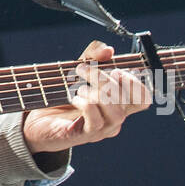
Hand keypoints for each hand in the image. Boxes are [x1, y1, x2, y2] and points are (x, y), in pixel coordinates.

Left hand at [23, 41, 151, 153]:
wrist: (40, 119)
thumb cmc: (64, 94)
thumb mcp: (79, 70)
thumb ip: (93, 56)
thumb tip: (108, 50)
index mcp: (119, 103)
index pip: (143, 98)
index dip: (134, 82)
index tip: (114, 70)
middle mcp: (115, 118)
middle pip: (128, 101)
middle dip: (104, 79)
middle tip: (82, 69)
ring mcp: (103, 129)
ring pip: (115, 112)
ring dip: (95, 93)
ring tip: (78, 88)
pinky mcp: (86, 135)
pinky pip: (96, 120)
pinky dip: (85, 104)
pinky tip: (74, 98)